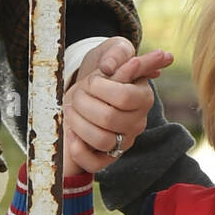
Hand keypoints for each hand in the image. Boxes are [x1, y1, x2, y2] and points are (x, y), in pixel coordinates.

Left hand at [62, 37, 173, 178]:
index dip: (100, 87)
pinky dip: (78, 148)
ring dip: (78, 123)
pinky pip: (94, 163)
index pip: (124, 97)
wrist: (86, 90)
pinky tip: (72, 132)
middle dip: (84, 102)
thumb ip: (118, 53)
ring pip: (101, 140)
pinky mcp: (106, 159)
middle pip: (108, 118)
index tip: (91, 80)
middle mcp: (137, 122)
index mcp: (143, 96)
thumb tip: (118, 64)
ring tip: (71, 110)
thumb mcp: (111, 51)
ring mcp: (123, 142)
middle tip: (77, 93)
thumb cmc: (102, 70)